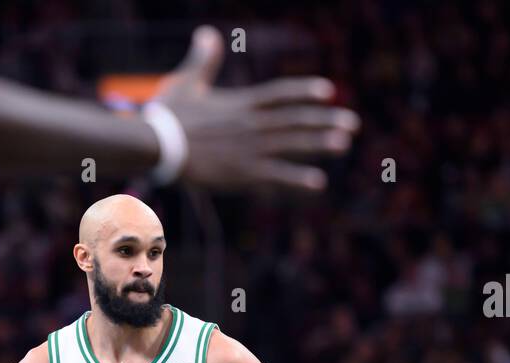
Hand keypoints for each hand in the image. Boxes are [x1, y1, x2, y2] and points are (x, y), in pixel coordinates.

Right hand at [155, 25, 358, 192]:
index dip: (305, 91)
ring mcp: (249, 149)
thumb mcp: (187, 82)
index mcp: (241, 103)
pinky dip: (297, 179)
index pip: (281, 94)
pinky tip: (317, 183)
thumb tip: (206, 33)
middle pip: (296, 119)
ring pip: (292, 144)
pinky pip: (276, 176)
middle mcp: (251, 124)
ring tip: (344, 144)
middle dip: (326, 120)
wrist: (157, 144)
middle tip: (352, 123)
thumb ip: (203, 60)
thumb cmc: (168, 114)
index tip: (328, 91)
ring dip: (320, 143)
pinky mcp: (241, 173)